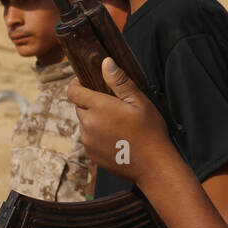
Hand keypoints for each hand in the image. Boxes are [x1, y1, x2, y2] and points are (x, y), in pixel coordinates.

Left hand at [67, 58, 172, 185]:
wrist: (153, 166)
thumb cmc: (150, 131)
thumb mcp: (140, 102)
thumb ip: (120, 82)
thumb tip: (105, 62)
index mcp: (98, 107)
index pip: (73, 91)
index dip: (77, 85)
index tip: (87, 83)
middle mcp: (88, 124)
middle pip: (79, 107)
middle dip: (91, 103)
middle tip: (114, 107)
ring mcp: (87, 141)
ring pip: (85, 123)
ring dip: (95, 121)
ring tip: (118, 125)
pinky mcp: (90, 154)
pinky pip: (89, 139)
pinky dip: (98, 136)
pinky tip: (117, 139)